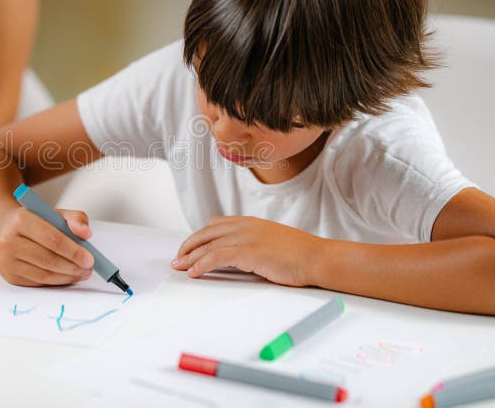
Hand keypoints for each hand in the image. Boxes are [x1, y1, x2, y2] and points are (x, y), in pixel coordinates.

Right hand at [0, 207, 94, 286]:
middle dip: (73, 266)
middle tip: (89, 268)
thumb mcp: (53, 213)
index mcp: (21, 220)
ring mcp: (7, 261)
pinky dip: (57, 282)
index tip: (89, 258)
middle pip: (48, 259)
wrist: (1, 230)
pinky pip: (38, 282)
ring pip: (44, 274)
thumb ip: (75, 218)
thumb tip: (86, 233)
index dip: (73, 251)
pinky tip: (68, 276)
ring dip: (67, 277)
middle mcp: (9, 241)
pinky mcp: (10, 276)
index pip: (52, 238)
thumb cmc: (32, 221)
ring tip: (82, 273)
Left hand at [171, 216, 322, 286]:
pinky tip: (194, 273)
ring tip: (180, 267)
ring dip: (190, 257)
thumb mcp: (271, 240)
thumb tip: (237, 252)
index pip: (216, 225)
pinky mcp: (248, 252)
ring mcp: (246, 237)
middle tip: (178, 258)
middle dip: (189, 246)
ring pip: (208, 245)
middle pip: (207, 233)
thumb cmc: (298, 254)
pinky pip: (216, 257)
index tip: (189, 247)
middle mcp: (245, 225)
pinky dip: (201, 265)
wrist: (316, 257)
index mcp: (250, 222)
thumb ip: (253, 241)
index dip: (199, 237)